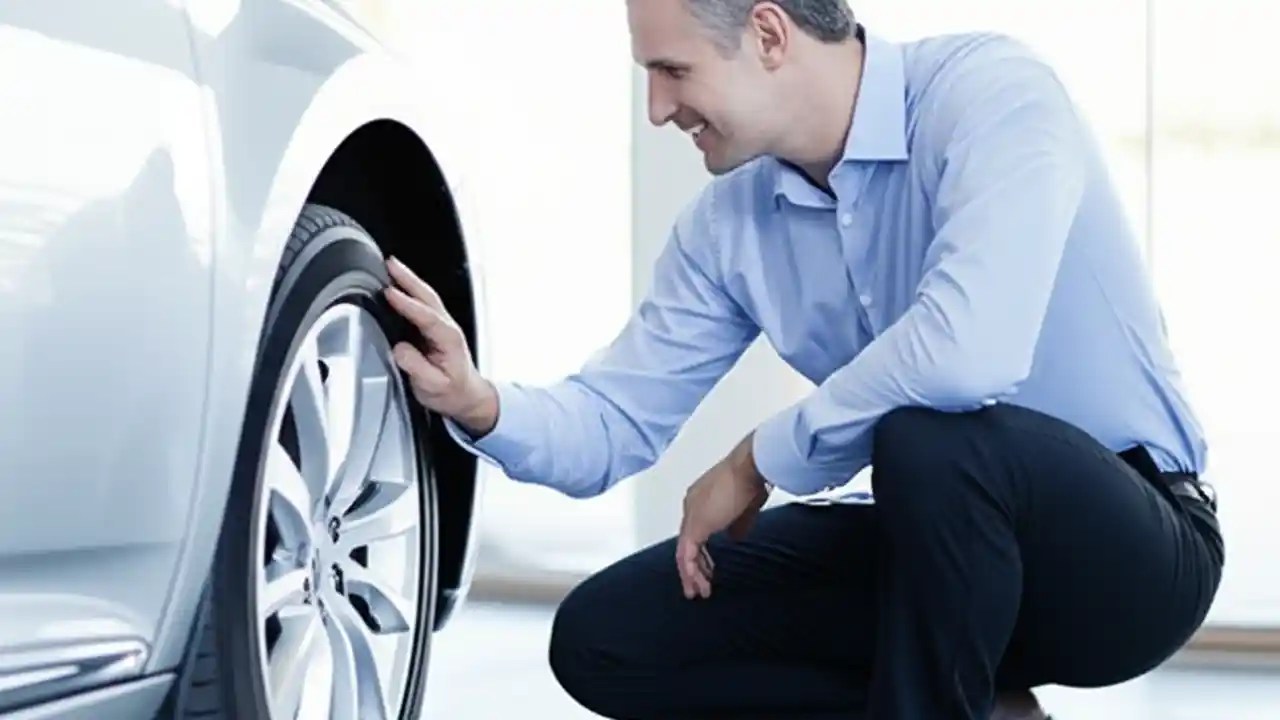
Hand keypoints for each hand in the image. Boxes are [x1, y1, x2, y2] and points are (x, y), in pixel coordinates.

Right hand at [383, 256, 497, 435]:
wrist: (466, 395)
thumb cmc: (452, 391)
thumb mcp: (433, 386)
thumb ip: (416, 367)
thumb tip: (399, 349)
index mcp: (449, 339)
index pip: (427, 317)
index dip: (407, 304)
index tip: (390, 294)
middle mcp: (447, 327)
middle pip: (428, 297)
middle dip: (409, 279)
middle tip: (390, 264)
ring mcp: (442, 325)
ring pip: (426, 296)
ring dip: (409, 279)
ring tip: (391, 266)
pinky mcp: (434, 327)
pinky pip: (422, 303)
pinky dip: (409, 289)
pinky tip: (397, 284)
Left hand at [675, 432, 770, 599]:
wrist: (750, 467)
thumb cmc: (753, 479)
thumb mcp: (746, 507)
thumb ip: (738, 524)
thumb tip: (734, 538)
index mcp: (701, 498)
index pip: (696, 530)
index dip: (702, 551)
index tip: (710, 567)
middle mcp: (692, 505)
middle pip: (687, 542)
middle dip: (695, 566)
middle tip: (700, 585)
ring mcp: (691, 515)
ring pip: (684, 551)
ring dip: (691, 574)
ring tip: (698, 592)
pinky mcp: (695, 526)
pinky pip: (687, 555)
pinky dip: (691, 572)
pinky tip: (698, 584)